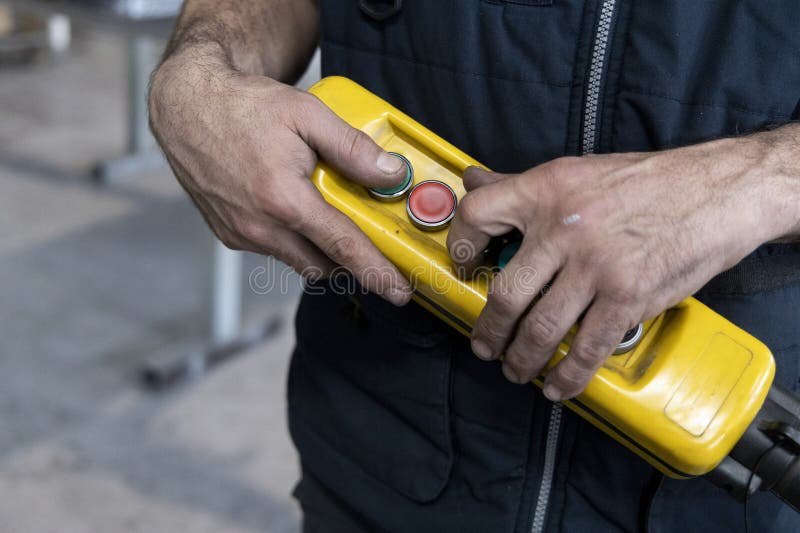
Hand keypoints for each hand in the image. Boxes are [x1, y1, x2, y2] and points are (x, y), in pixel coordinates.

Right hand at [149, 50, 411, 304]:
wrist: (187, 107)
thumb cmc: (246, 106)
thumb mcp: (307, 115)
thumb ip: (353, 149)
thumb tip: (393, 174)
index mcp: (283, 200)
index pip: (342, 247)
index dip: (376, 272)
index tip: (399, 292)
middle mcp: (259, 227)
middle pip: (323, 266)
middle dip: (352, 266)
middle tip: (377, 252)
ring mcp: (241, 234)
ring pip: (298, 261)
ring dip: (323, 252)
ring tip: (337, 223)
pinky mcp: (229, 235)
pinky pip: (275, 250)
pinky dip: (295, 240)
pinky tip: (299, 211)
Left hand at [447, 139, 785, 399]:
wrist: (716, 191)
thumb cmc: (645, 182)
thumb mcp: (575, 172)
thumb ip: (519, 183)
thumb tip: (474, 180)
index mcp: (547, 188)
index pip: (478, 214)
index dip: (459, 246)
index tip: (462, 270)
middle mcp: (565, 228)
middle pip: (506, 291)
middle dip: (489, 330)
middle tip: (484, 345)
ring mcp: (596, 266)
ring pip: (540, 328)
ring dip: (521, 358)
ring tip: (515, 369)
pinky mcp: (628, 297)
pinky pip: (586, 349)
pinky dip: (567, 376)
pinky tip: (557, 386)